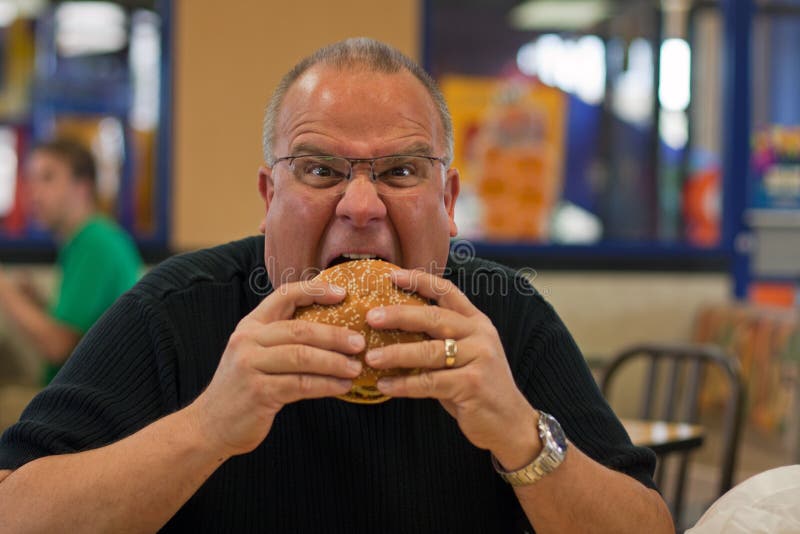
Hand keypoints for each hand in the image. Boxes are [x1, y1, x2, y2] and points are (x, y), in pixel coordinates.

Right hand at [188, 279, 363, 458]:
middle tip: (359, 342)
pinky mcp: (259, 392)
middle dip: (334, 335)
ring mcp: (251, 366)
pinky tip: (342, 387)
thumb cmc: (244, 388)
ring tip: (356, 367)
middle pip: (300, 330)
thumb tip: (334, 331)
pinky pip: (301, 384)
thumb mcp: (255, 354)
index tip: (342, 293)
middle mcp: (247, 341)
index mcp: (250, 326)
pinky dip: (327, 384)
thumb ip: (282, 340)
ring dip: (335, 362)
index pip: (283, 296)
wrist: (210, 426)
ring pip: (303, 357)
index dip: (314, 291)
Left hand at [365, 269, 539, 467]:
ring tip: (371, 357)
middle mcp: (479, 335)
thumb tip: (393, 328)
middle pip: (434, 317)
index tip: (392, 275)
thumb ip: (440, 339)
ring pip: (429, 351)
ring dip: (396, 354)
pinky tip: (385, 385)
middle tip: (371, 317)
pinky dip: (404, 384)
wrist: (510, 421)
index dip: (420, 280)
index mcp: (476, 322)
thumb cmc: (477, 386)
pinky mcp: (472, 385)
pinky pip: (430, 382)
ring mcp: (479, 359)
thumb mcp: (465, 354)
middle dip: (399, 315)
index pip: (447, 291)